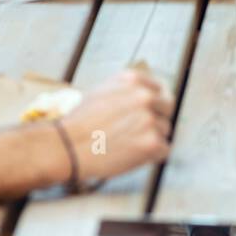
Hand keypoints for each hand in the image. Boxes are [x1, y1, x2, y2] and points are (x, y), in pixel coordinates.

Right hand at [57, 69, 173, 181]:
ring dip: (151, 139)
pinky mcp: (151, 143)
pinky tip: (132, 154)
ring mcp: (149, 119)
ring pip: (164, 130)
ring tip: (127, 144)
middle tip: (141, 131)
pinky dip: (151, 155)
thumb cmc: (81, 121)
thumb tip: (150, 94)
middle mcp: (144, 96)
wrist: (67, 146)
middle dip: (158, 119)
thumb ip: (128, 89)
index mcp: (133, 80)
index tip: (151, 112)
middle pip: (168, 108)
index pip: (160, 89)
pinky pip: (163, 150)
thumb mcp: (103, 90)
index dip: (155, 103)